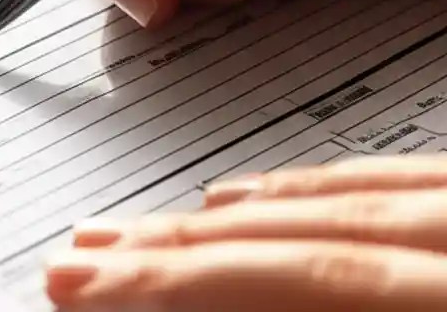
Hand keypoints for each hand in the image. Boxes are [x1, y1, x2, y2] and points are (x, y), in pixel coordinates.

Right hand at [46, 156, 446, 310]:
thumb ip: (325, 299)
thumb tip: (205, 298)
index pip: (306, 278)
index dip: (181, 282)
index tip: (89, 285)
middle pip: (303, 236)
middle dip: (176, 248)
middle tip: (81, 253)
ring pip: (339, 201)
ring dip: (224, 220)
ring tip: (137, 232)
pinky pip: (397, 179)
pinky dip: (308, 187)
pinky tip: (250, 192)